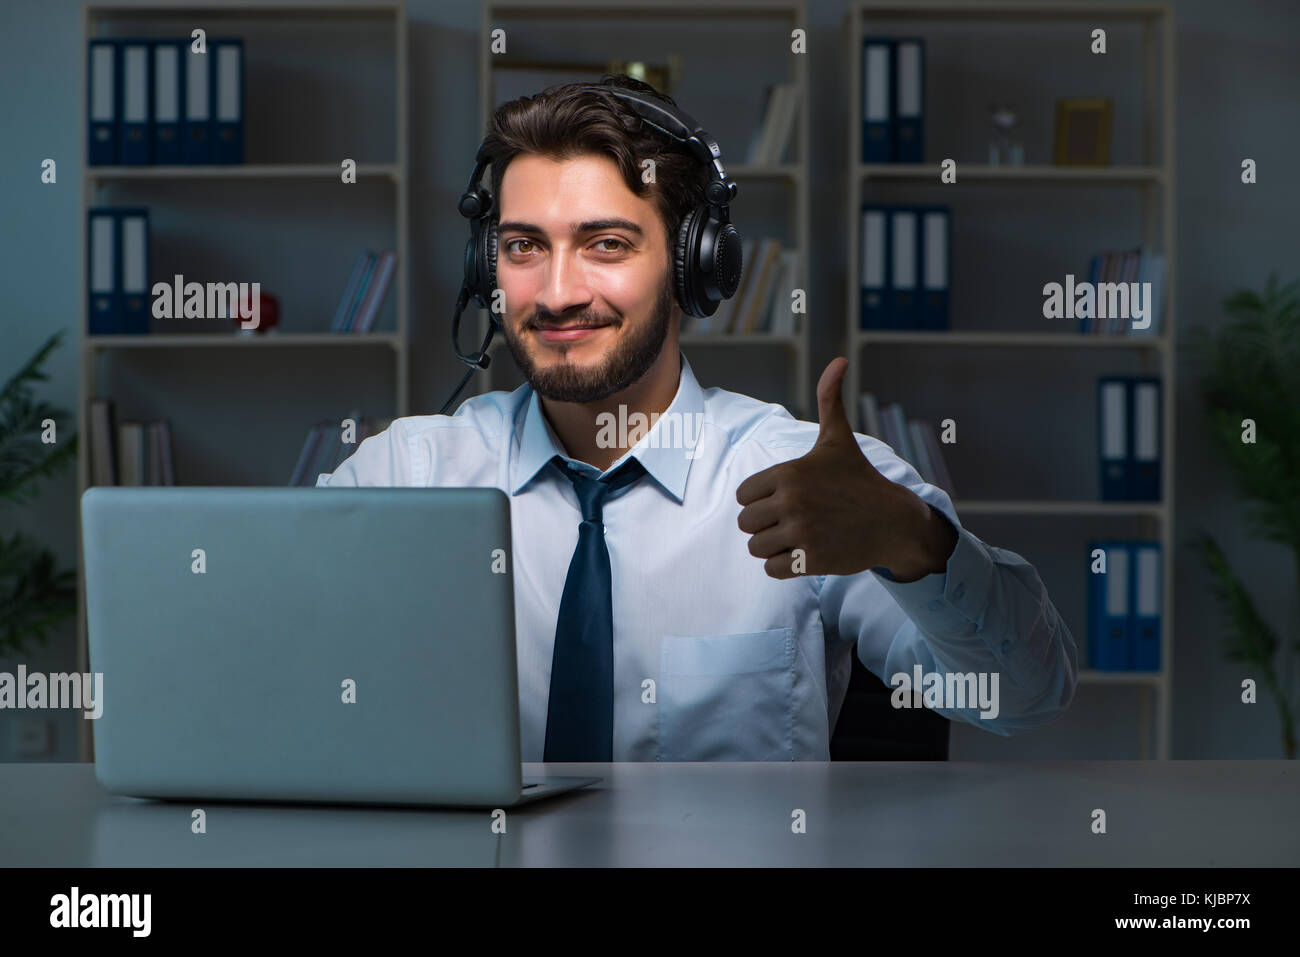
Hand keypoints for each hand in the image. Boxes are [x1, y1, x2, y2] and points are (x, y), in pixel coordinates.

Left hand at [735, 357, 951, 580]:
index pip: (743, 495)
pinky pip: (772, 569)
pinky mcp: (810, 561)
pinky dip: (784, 566)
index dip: (761, 499)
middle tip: (794, 520)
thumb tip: (839, 359)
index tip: (787, 498)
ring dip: (773, 547)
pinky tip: (805, 553)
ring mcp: (801, 533)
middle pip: (746, 524)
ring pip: (756, 548)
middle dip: (765, 525)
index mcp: (789, 473)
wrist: (894, 522)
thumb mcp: (838, 439)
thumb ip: (830, 399)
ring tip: (799, 537)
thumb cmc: (859, 479)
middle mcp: (791, 502)